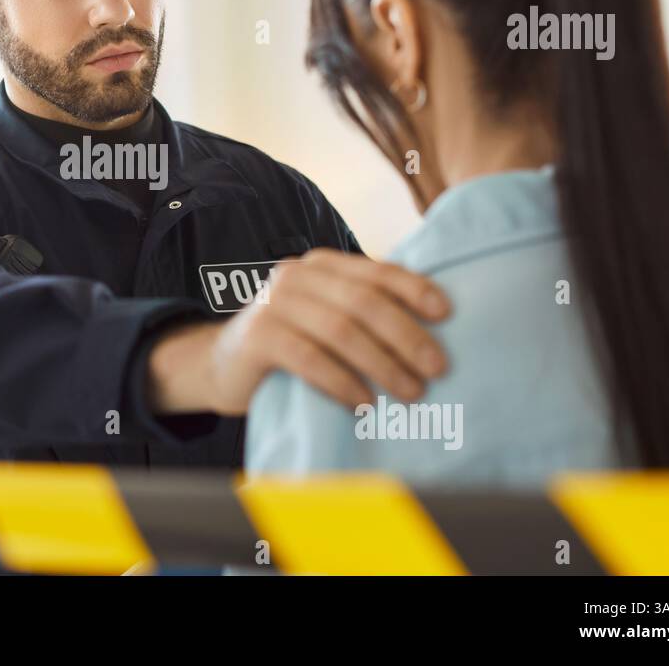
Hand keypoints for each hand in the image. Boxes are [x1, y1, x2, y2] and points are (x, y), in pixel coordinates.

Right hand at [148, 249, 449, 415]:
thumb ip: (361, 310)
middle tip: (437, 368)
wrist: (220, 364)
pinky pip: (310, 358)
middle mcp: (296, 275)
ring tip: (410, 392)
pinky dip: (343, 382)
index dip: (414, 289)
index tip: (447, 314)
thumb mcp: (324, 316)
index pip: (376, 271)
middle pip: (364, 302)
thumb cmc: (289, 343)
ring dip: (382, 364)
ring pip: (341, 330)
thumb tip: (434, 329)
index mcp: (321, 265)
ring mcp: (274, 303)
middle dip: (406, 335)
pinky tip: (364, 403)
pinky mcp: (258, 335)